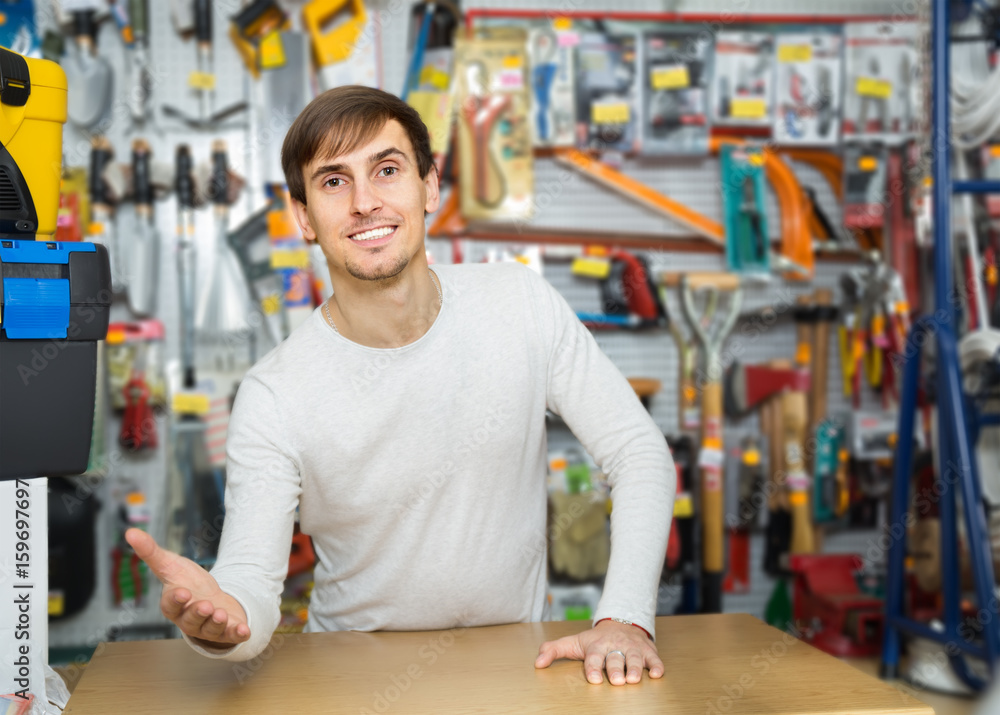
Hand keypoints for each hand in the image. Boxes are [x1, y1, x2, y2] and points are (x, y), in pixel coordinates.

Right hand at [126, 528, 249, 648]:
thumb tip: (130, 532)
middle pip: (190, 620)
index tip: (183, 592)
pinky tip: (244, 630)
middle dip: (198, 613)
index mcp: (173, 605)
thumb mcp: (171, 565)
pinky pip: (231, 636)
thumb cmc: (187, 583)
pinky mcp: (226, 632)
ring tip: (221, 614)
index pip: (170, 605)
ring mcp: (207, 628)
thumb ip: (151, 552)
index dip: (175, 600)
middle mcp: (188, 620)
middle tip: (206, 605)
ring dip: (216, 623)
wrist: (211, 598)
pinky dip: (237, 634)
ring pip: (209, 629)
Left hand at [534, 619, 663, 684]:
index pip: (593, 658)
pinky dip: (657, 665)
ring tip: (634, 679)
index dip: (593, 668)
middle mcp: (615, 646)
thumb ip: (554, 651)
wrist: (621, 622)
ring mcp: (632, 647)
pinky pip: (654, 657)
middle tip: (616, 680)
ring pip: (635, 658)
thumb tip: (537, 663)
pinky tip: (657, 673)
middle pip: (615, 658)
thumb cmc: (595, 639)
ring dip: (635, 668)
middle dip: (615, 669)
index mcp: (596, 646)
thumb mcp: (574, 642)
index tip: (592, 678)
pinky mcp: (648, 649)